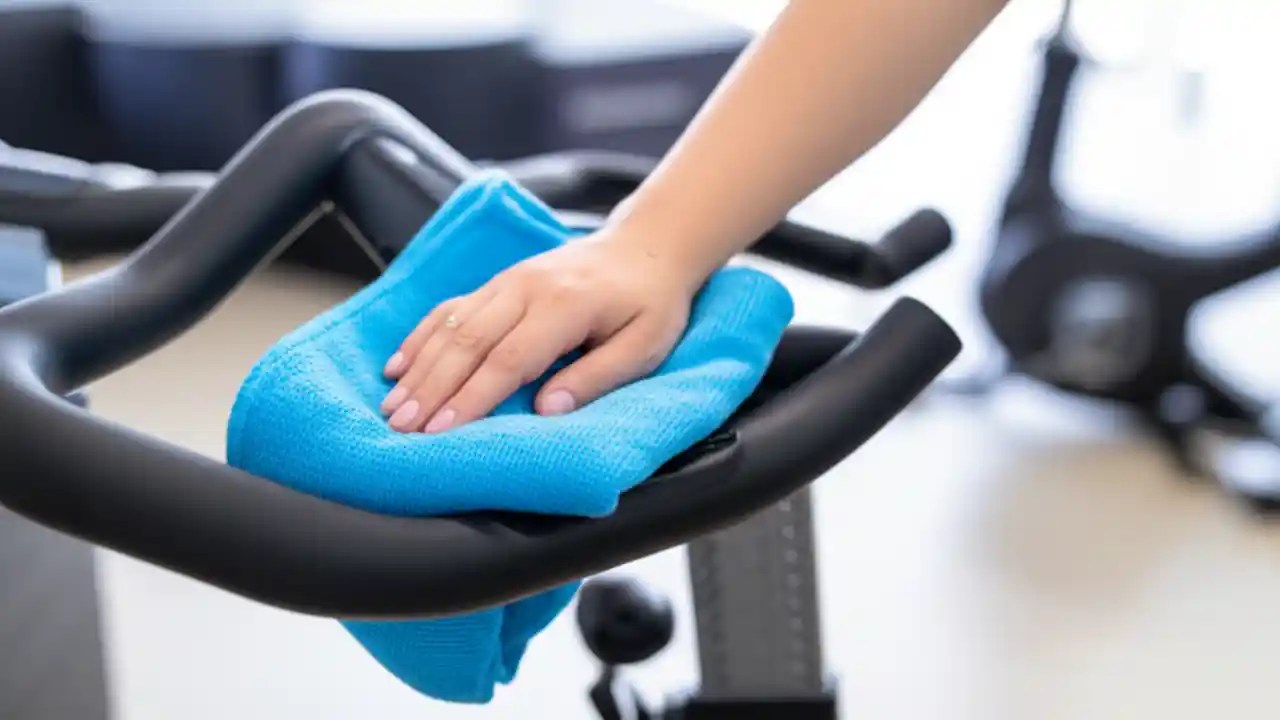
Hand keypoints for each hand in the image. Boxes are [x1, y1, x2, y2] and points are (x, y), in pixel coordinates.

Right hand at [379, 232, 701, 432]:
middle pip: (468, 341)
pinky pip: (451, 308)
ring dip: (419, 367)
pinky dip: (421, 337)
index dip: (472, 397)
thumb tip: (547, 411)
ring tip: (392, 407)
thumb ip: (598, 377)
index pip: (509, 358)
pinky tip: (398, 365)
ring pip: (451, 325)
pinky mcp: (498, 283)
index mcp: (564, 305)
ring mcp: (508, 281)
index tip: (440, 431)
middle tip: (401, 427)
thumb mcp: (645, 346)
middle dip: (431, 388)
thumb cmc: (650, 304)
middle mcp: (526, 288)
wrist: (645, 249)